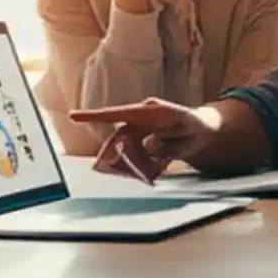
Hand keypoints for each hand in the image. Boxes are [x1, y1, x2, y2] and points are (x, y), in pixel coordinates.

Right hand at [72, 98, 205, 182]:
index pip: (118, 113)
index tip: (73, 116)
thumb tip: (152, 144)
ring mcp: (141, 132)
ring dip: (137, 163)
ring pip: (129, 152)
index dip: (95, 116)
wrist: (204, 130)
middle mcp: (140, 120)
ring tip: (161, 163)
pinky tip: (163, 164)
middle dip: (114, 152)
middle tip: (107, 166)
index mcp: (148, 111)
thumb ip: (172, 134)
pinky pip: (139, 158)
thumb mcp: (190, 126)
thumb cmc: (198, 124)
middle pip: (119, 138)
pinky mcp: (144, 143)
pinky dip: (148, 166)